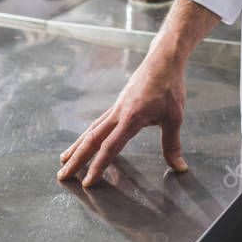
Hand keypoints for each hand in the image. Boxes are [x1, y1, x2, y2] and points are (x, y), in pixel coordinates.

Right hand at [58, 49, 187, 187]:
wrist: (164, 59)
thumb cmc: (170, 86)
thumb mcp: (174, 117)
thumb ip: (172, 144)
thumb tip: (179, 167)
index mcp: (131, 117)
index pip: (110, 147)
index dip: (98, 166)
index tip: (87, 183)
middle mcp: (118, 112)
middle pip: (92, 138)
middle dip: (77, 158)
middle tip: (62, 176)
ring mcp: (116, 106)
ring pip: (92, 129)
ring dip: (77, 146)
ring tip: (64, 160)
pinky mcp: (118, 102)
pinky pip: (99, 121)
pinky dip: (88, 134)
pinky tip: (85, 140)